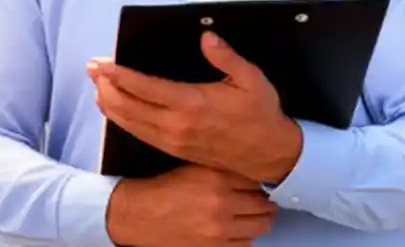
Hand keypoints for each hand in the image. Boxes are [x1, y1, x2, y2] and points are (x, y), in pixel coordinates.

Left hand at [88, 31, 302, 182]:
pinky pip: (140, 134)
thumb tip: (206, 37)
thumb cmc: (260, 114)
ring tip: (98, 87)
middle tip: (93, 70)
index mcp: (192, 104)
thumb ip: (226, 57)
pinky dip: (123, 120)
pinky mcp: (174, 149)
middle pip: (128, 106)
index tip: (101, 63)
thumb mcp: (251, 79)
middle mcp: (176, 124)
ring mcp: (173, 140)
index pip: (144, 87)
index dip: (118, 74)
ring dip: (110, 104)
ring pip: (130, 123)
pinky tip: (118, 110)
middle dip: (105, 86)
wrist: (268, 153)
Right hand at [105, 164, 278, 246]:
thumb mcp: (196, 166)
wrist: (139, 214)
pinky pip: (246, 245)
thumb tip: (256, 167)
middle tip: (260, 199)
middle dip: (265, 201)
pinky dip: (245, 237)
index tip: (262, 182)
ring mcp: (219, 230)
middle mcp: (222, 204)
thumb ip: (225, 167)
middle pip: (265, 204)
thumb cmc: (167, 187)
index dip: (261, 180)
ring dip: (259, 220)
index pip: (259, 179)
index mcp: (217, 178)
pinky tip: (236, 229)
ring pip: (261, 226)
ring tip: (251, 215)